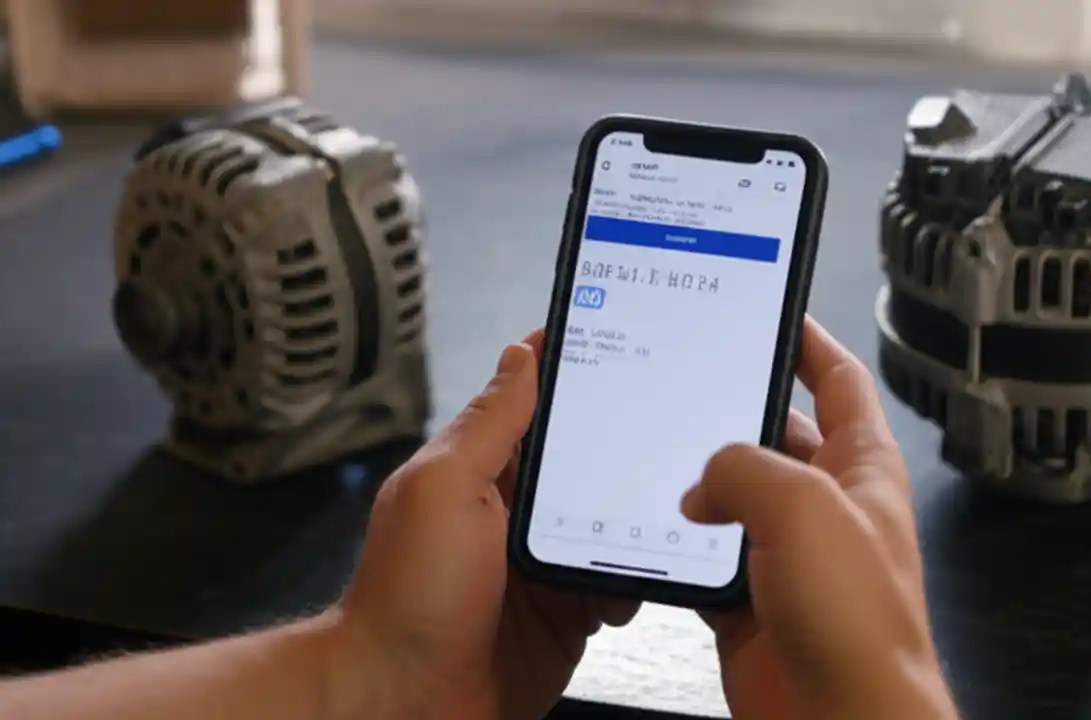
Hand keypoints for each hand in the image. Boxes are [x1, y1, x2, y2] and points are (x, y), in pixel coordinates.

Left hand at [336, 332, 639, 719]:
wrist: (408, 703)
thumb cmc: (408, 597)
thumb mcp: (446, 490)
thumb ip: (488, 424)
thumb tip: (520, 356)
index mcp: (483, 470)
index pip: (537, 404)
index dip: (576, 373)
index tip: (621, 338)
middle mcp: (516, 511)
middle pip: (588, 462)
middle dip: (626, 452)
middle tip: (667, 439)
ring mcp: (543, 562)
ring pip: (614, 522)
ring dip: (635, 523)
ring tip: (653, 523)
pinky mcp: (568, 611)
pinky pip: (618, 582)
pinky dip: (631, 583)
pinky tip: (625, 588)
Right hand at [681, 318, 956, 719]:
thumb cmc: (858, 625)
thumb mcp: (803, 508)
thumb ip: (745, 467)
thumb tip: (705, 480)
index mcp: (860, 468)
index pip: (838, 381)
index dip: (808, 342)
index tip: (773, 311)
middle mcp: (826, 506)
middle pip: (772, 435)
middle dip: (728, 414)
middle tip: (685, 385)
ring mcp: (786, 553)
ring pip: (730, 495)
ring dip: (696, 485)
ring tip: (659, 459)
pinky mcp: (748, 599)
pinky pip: (704, 554)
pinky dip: (678, 544)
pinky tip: (655, 534)